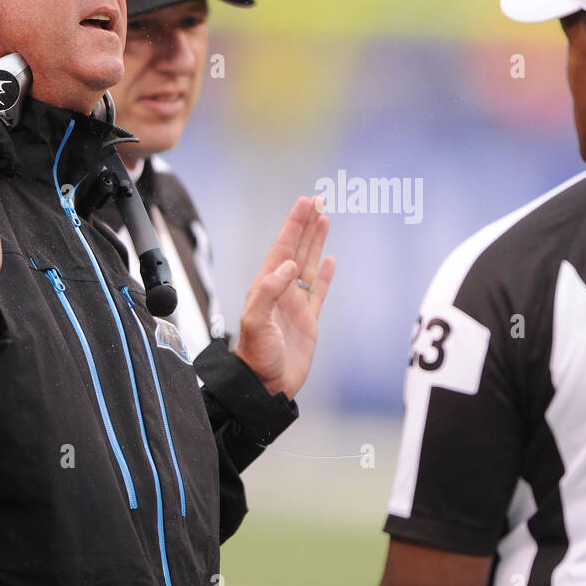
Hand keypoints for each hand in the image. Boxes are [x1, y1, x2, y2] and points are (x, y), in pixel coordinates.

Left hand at [234, 196, 335, 398]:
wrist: (266, 385)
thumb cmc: (256, 355)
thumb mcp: (255, 321)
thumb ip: (269, 291)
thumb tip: (288, 266)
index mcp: (266, 286)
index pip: (283, 248)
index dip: (294, 225)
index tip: (305, 203)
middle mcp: (281, 290)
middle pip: (297, 249)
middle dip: (306, 225)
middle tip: (317, 200)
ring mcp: (296, 304)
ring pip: (309, 264)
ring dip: (316, 242)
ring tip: (325, 219)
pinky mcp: (309, 320)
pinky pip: (319, 291)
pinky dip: (326, 275)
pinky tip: (330, 260)